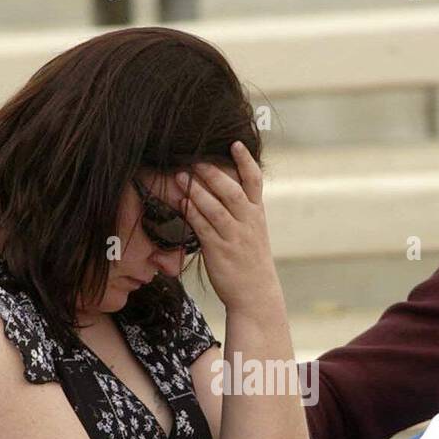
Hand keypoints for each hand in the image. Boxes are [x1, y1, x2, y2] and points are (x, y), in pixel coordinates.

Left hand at [177, 141, 281, 316]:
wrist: (256, 295)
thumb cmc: (251, 262)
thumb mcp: (254, 233)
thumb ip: (242, 212)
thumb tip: (221, 190)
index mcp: (257, 215)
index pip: (254, 182)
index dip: (246, 161)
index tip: (235, 143)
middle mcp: (248, 223)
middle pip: (232, 191)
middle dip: (212, 174)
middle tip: (194, 159)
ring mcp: (234, 237)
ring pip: (216, 208)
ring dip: (197, 191)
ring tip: (180, 177)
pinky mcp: (219, 251)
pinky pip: (204, 228)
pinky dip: (192, 213)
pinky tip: (181, 203)